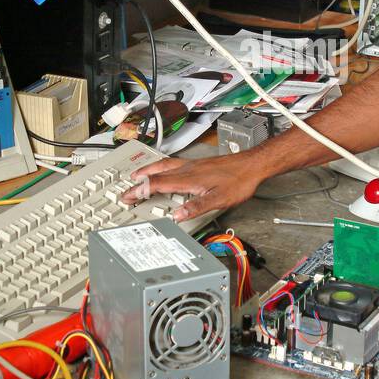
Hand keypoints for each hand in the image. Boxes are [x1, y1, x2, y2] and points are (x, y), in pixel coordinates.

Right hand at [121, 151, 264, 222]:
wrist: (252, 165)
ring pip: (165, 165)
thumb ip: (196, 207)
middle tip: (126, 185)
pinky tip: (166, 169)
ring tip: (139, 174)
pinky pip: (174, 163)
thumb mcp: (219, 199)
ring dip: (149, 170)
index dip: (140, 191)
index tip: (127, 196)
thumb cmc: (239, 181)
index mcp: (188, 179)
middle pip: (157, 173)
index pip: (157, 184)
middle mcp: (188, 169)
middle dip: (139, 180)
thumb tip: (177, 215)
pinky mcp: (199, 163)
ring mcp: (193, 164)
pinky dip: (162, 166)